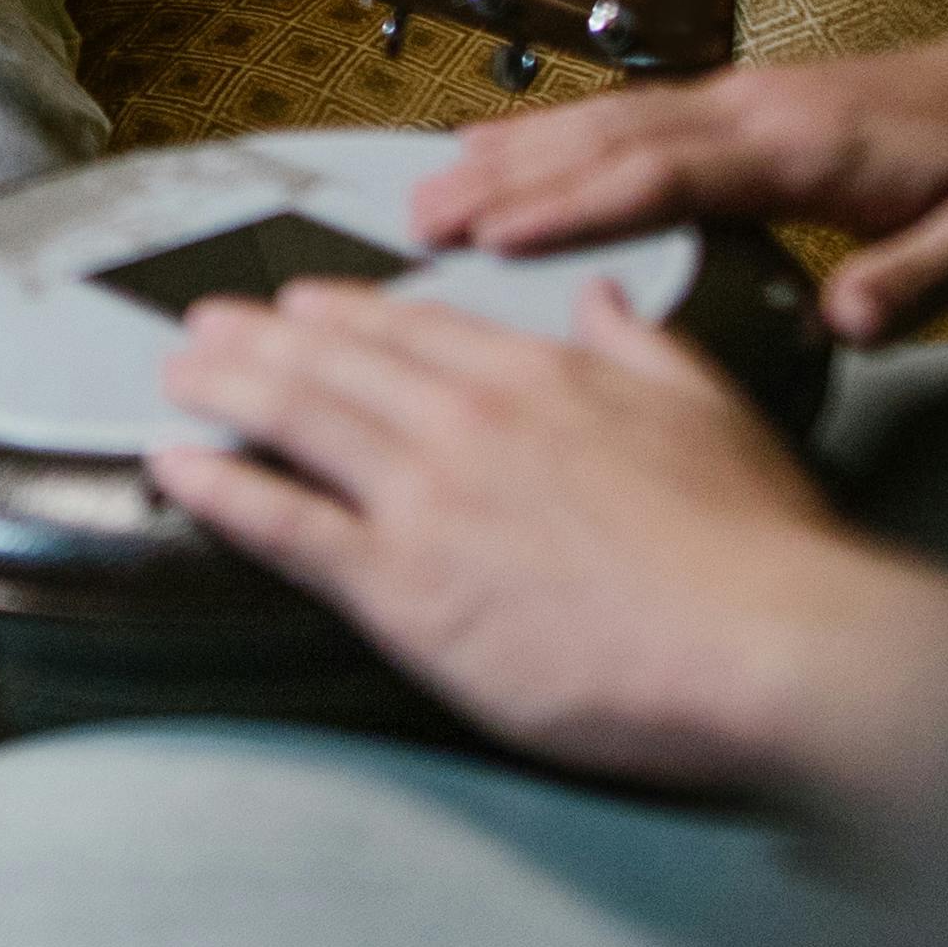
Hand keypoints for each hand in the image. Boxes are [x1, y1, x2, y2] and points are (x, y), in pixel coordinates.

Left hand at [152, 278, 947, 804]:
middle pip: (336, 361)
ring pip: (297, 420)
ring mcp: (427, 499)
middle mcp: (469, 421)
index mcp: (543, 376)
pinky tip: (174, 467)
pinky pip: (286, 525)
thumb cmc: (761, 551)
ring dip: (225, 388)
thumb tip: (607, 301)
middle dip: (260, 336)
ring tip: (174, 373)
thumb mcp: (711, 411)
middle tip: (205, 324)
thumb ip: (644, 349)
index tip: (303, 302)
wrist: (773, 645)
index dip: (347, 312)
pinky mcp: (404, 586)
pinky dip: (220, 488)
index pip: (418, 327)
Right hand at [410, 10, 947, 343]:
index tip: (496, 233)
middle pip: (609, 136)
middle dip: (509, 174)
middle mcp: (757, 107)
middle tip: (419, 215)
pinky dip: (562, 134)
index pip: (666, 173)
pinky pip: (633, 116)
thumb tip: (842, 318)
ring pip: (610, 118)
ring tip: (435, 184)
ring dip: (519, 150)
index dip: (576, 204)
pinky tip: (517, 153)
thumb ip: (917, 279)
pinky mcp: (746, 107)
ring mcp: (746, 98)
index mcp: (804, 143)